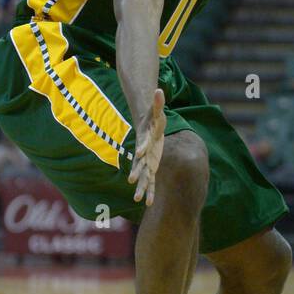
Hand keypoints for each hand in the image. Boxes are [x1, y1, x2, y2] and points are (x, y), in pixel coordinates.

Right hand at [128, 88, 165, 206]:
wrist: (146, 125)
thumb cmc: (153, 118)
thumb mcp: (156, 110)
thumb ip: (157, 102)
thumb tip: (159, 90)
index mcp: (144, 141)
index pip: (142, 146)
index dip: (140, 150)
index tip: (138, 157)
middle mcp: (143, 153)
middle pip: (140, 165)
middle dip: (138, 175)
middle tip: (134, 185)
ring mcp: (146, 161)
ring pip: (144, 176)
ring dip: (143, 188)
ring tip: (141, 200)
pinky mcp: (151, 165)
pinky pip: (151, 180)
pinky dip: (150, 190)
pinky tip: (149, 202)